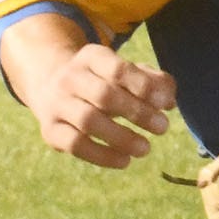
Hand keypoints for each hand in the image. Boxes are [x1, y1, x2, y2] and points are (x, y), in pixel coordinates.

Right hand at [27, 42, 174, 168]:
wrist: (51, 89)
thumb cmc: (104, 83)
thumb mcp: (127, 73)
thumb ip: (153, 82)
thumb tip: (168, 100)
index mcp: (91, 57)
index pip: (117, 69)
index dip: (143, 87)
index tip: (165, 104)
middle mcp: (70, 77)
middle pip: (104, 95)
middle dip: (137, 112)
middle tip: (163, 127)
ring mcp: (56, 103)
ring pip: (88, 120)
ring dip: (121, 137)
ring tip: (145, 149)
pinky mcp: (50, 130)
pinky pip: (75, 145)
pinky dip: (102, 156)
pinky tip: (125, 160)